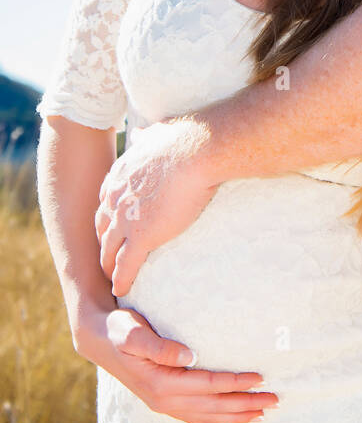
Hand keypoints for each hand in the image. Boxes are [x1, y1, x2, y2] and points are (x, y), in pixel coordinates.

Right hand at [75, 304, 277, 422]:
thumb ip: (160, 346)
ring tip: (263, 413)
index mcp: (162, 383)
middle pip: (214, 405)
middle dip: (246, 404)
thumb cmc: (120, 330)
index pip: (208, 385)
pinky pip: (194, 418)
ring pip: (208, 416)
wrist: (100, 340)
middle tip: (276, 400)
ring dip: (237, 415)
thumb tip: (190, 356)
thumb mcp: (133, 332)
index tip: (261, 377)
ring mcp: (164, 405)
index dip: (236, 382)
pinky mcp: (164, 403)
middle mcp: (164, 400)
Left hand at [95, 118, 216, 297]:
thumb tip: (143, 132)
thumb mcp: (157, 133)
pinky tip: (121, 290)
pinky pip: (126, 265)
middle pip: (103, 226)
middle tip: (109, 253)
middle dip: (104, 241)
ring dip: (108, 265)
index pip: (107, 200)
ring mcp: (127, 218)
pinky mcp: (142, 235)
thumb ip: (147, 137)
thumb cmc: (186, 139)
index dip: (109, 215)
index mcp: (122, 174)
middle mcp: (118, 197)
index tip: (113, 224)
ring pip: (109, 249)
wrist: (197, 151)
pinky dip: (121, 279)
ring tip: (111, 277)